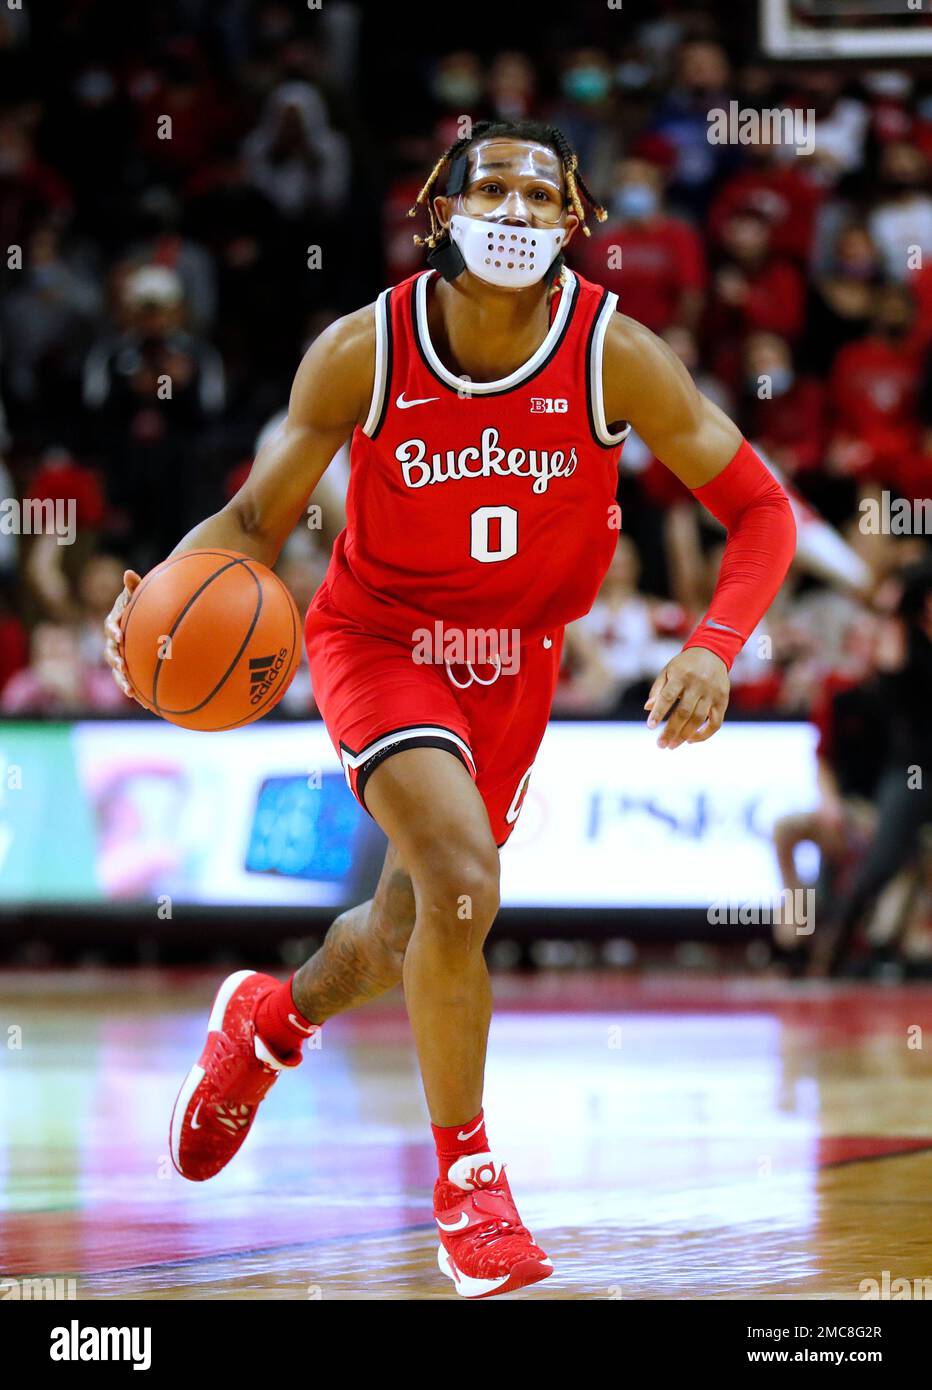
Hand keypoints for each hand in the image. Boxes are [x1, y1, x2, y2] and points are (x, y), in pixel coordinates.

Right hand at [104, 569, 141, 701]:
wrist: (143, 615)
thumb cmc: (140, 601)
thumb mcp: (137, 592)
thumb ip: (133, 586)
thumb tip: (128, 573)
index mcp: (114, 623)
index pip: (110, 626)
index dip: (113, 631)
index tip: (118, 635)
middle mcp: (113, 641)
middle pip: (110, 653)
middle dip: (116, 662)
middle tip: (122, 667)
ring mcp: (120, 655)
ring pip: (118, 670)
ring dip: (123, 681)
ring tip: (131, 692)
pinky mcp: (129, 666)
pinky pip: (131, 679)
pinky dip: (137, 690)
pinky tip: (147, 704)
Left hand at [645, 648, 729, 748]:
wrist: (712, 652)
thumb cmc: (684, 665)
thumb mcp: (668, 670)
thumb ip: (658, 689)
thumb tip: (648, 708)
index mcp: (681, 676)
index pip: (668, 697)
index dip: (659, 713)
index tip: (650, 727)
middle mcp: (698, 685)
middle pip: (684, 712)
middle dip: (671, 730)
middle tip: (661, 745)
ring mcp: (712, 693)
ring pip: (698, 719)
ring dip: (685, 735)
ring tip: (672, 745)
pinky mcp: (722, 701)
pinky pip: (716, 723)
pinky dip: (704, 734)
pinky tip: (691, 741)